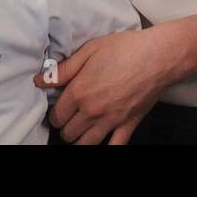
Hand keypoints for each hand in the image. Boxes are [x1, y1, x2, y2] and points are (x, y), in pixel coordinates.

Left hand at [36, 26, 180, 143]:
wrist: (157, 56)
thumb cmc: (123, 49)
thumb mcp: (88, 51)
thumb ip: (63, 70)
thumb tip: (40, 81)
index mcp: (79, 92)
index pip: (57, 115)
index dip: (54, 114)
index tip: (57, 110)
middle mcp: (92, 111)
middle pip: (69, 133)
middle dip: (65, 127)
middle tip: (68, 119)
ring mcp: (111, 121)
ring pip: (86, 144)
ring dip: (79, 140)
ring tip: (80, 131)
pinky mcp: (129, 125)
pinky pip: (114, 147)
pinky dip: (106, 147)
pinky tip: (101, 142)